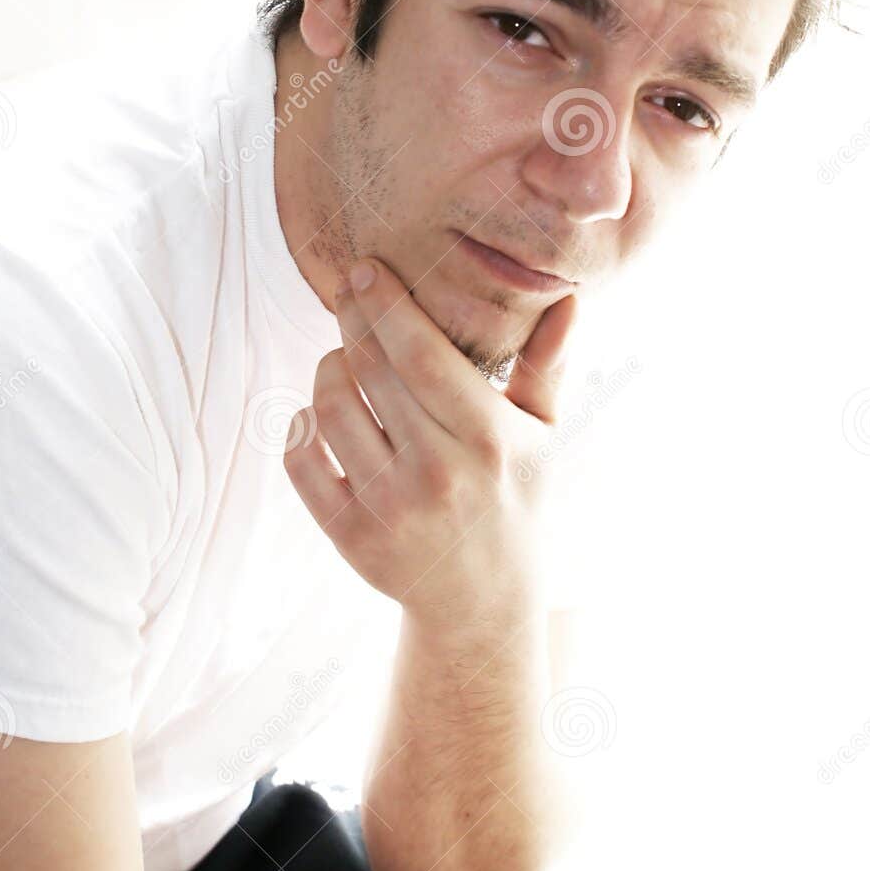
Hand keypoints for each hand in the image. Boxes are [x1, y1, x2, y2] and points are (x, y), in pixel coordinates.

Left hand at [282, 257, 578, 632]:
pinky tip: (323, 412)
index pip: (421, 353)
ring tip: (343, 359)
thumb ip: (546, 367)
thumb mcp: (540, 436)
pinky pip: (301, 460)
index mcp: (486, 439)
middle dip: (351, 320)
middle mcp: (436, 473)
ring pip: (328, 408)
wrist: (483, 601)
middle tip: (349, 295)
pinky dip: (302, 424)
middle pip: (368, 370)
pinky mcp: (349, 536)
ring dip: (326, 368)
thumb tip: (568, 301)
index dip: (385, 304)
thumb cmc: (514, 499)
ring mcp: (389, 508)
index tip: (365, 269)